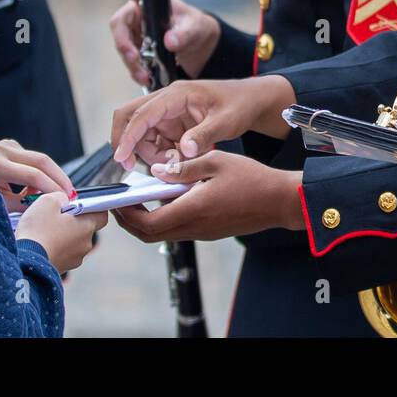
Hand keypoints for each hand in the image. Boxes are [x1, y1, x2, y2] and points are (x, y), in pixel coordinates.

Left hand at [0, 139, 73, 211]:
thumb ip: (24, 204)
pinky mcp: (10, 145)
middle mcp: (2, 150)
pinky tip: (35, 189)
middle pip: (42, 160)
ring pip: (40, 159)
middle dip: (59, 178)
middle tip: (72, 193)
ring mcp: (6, 144)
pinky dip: (39, 173)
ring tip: (55, 195)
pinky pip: (32, 159)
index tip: (65, 200)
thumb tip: (48, 205)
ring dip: (51, 176)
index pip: (32, 175)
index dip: (52, 188)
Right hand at [16, 192, 107, 272]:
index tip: (79, 203)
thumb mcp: (48, 201)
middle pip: (85, 228)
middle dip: (72, 220)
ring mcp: (74, 259)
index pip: (102, 215)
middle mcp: (85, 245)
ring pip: (73, 241)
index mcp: (87, 227)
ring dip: (63, 234)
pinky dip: (55, 246)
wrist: (25, 261)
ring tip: (45, 229)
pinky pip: (62, 252)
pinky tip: (42, 241)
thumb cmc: (38, 232)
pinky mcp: (62, 268)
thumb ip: (61, 196)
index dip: (92, 207)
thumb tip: (64, 200)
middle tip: (56, 214)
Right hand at [96, 0, 220, 83]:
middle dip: (123, 44)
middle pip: (120, 26)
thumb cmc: (194, 26)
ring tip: (145, 77)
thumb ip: (184, 34)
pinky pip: (131, 60)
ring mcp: (135, 33)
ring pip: (123, 47)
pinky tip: (145, 79)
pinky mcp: (136, 49)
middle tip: (133, 59)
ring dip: (131, 63)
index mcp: (149, 2)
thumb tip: (169, 42)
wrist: (196, 45)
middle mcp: (137, 15)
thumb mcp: (194, 28)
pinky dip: (136, 71)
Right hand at [110, 75, 296, 169]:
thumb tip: (184, 152)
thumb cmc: (239, 104)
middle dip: (126, 141)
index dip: (128, 136)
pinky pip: (156, 142)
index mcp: (176, 94)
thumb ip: (204, 136)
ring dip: (149, 153)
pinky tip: (180, 162)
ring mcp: (168, 114)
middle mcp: (166, 101)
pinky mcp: (172, 125)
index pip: (142, 114)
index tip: (121, 157)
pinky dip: (161, 155)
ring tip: (175, 165)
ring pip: (142, 134)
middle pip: (131, 118)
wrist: (250, 101)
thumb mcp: (225, 121)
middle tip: (130, 166)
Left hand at [112, 151, 303, 242]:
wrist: (281, 201)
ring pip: (164, 233)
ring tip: (140, 196)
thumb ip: (183, 167)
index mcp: (192, 210)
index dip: (127, 215)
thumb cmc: (252, 178)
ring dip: (147, 220)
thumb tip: (156, 172)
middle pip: (150, 234)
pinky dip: (164, 218)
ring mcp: (202, 232)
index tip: (116, 201)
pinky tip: (166, 197)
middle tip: (121, 202)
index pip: (148, 223)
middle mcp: (194, 227)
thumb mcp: (215, 161)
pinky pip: (179, 229)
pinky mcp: (209, 231)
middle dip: (130, 221)